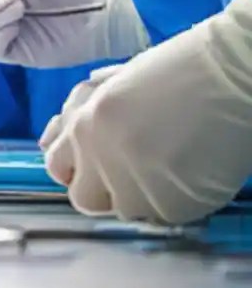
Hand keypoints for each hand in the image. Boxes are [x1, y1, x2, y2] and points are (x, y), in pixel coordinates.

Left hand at [42, 3, 251, 223]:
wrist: (235, 75)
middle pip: (83, 198)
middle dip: (103, 189)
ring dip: (142, 194)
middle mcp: (101, 156)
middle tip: (132, 171)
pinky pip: (164, 216)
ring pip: (125, 210)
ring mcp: (135, 183)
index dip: (76, 167)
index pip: (57, 166)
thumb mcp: (116, 84)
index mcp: (85, 124)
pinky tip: (191, 172)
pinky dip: (176, 201)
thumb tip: (54, 138)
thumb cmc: (182, 70)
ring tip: (170, 164)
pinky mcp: (172, 204)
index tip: (92, 166)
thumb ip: (83, 114)